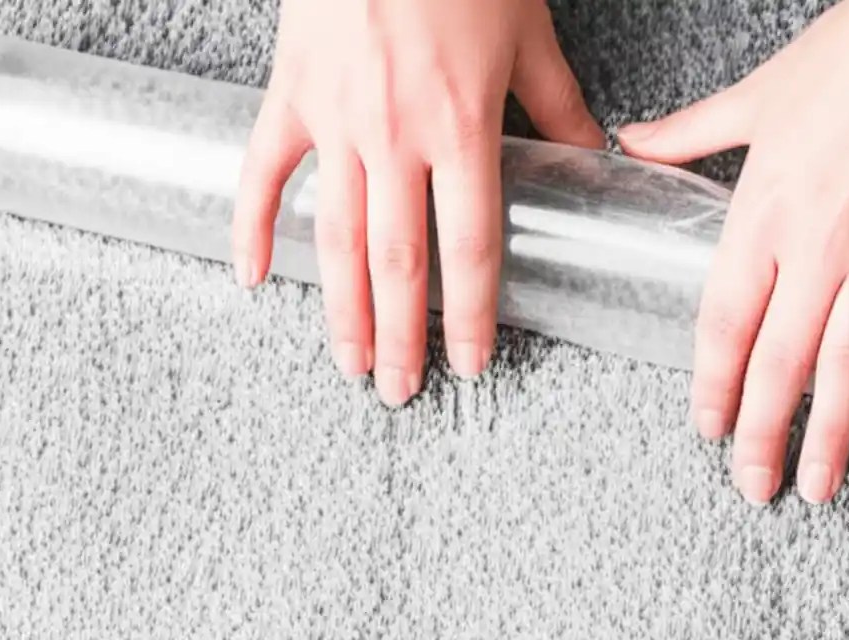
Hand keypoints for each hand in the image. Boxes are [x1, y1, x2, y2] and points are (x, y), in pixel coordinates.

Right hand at [232, 0, 604, 405]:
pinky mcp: (289, 98)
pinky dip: (252, 226)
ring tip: (348, 366)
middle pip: (399, 263)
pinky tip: (250, 279)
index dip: (473, 315)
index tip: (472, 365)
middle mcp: (396, 139)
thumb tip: (599, 157)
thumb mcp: (526, 32)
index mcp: (462, 128)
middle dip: (402, 338)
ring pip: (336, 238)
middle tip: (401, 393)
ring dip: (341, 310)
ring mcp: (334, 122)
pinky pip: (263, 174)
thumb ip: (558, 106)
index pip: (471, 247)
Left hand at [618, 0, 848, 503]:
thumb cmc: (845, 59)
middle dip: (760, 435)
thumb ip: (683, 134)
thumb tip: (630, 139)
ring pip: (848, 364)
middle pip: (778, 363)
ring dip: (832, 434)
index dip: (712, 384)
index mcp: (761, 217)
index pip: (724, 323)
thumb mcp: (750, 102)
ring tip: (816, 488)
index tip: (706, 427)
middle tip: (750, 487)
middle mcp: (816, 249)